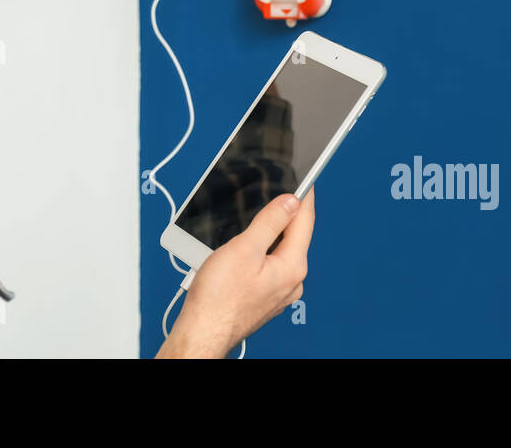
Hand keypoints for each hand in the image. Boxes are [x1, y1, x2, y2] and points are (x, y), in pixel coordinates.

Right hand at [157, 190, 314, 358]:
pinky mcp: (265, 297)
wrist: (203, 330)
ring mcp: (279, 292)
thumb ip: (270, 222)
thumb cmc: (219, 298)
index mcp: (292, 267)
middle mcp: (291, 282)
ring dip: (271, 235)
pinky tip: (246, 250)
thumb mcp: (244, 249)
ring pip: (280, 252)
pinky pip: (270, 267)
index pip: (304, 222)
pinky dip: (262, 252)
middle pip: (294, 237)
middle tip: (278, 192)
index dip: (304, 197)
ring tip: (257, 219)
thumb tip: (291, 201)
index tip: (307, 179)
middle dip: (286, 215)